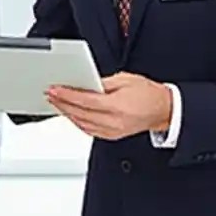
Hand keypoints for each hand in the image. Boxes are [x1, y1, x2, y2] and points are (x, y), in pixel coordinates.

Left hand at [46, 72, 171, 140]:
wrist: (165, 110)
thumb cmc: (149, 93)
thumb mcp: (125, 79)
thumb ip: (102, 82)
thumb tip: (82, 83)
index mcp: (118, 106)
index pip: (84, 101)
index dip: (66, 95)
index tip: (54, 89)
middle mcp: (114, 121)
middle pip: (80, 114)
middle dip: (62, 103)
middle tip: (50, 94)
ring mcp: (113, 131)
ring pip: (81, 124)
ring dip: (66, 113)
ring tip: (55, 103)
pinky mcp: (112, 136)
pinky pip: (88, 130)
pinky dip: (76, 122)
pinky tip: (69, 114)